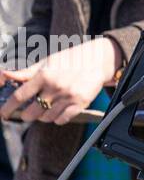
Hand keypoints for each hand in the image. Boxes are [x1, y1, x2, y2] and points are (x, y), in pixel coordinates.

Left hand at [0, 37, 120, 124]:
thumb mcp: (46, 63)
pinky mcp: (80, 103)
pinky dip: (57, 118)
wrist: (98, 60)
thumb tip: (4, 75)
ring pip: (45, 118)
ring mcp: (68, 96)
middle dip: (26, 114)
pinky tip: (58, 110)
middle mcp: (55, 87)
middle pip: (31, 113)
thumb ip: (25, 73)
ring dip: (42, 116)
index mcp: (44, 75)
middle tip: (28, 111)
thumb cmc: (69, 60)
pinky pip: (61, 120)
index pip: (19, 97)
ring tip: (47, 107)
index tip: (4, 113)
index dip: (8, 108)